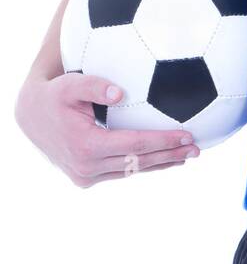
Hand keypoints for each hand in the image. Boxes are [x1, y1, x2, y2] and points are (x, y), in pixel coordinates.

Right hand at [14, 72, 198, 186]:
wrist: (30, 117)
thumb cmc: (54, 95)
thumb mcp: (70, 84)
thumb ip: (94, 86)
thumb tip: (119, 93)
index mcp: (86, 145)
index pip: (135, 144)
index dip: (163, 141)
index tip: (187, 136)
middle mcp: (86, 167)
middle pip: (138, 161)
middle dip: (170, 155)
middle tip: (197, 148)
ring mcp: (85, 176)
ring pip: (131, 170)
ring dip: (160, 163)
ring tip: (187, 155)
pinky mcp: (85, 178)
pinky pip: (121, 172)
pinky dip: (143, 165)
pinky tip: (164, 159)